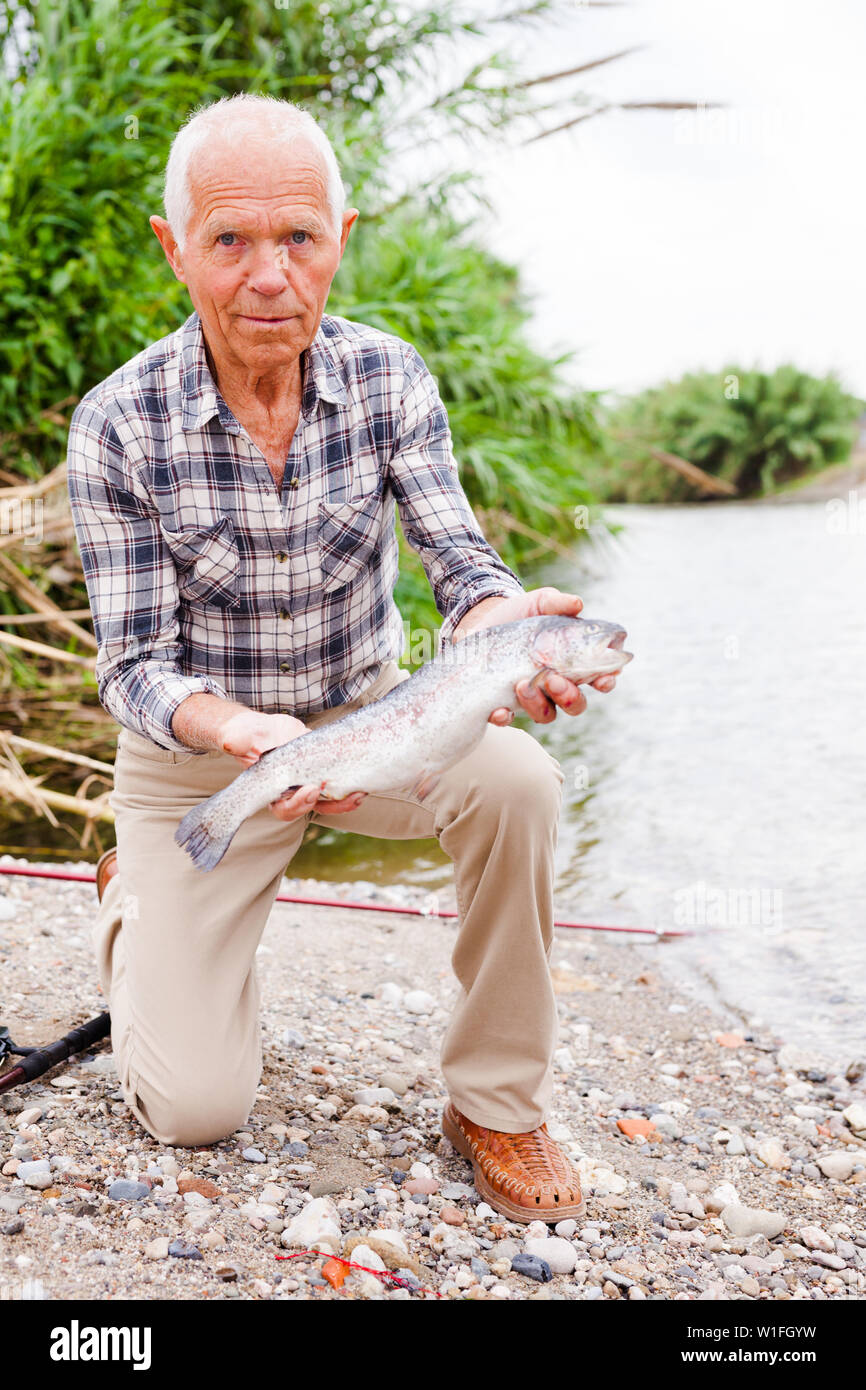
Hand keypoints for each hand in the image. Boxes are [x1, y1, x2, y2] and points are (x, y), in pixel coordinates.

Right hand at [218, 709, 366, 821]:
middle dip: (330, 804)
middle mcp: (292, 791)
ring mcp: (308, 780)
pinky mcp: (322, 765)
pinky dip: (350, 782)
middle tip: (346, 794)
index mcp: (271, 793)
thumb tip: (232, 743)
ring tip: (359, 793)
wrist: (260, 731)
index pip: (284, 808)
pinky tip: (363, 779)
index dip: (298, 804)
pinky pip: (339, 779)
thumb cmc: (244, 737)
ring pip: (329, 798)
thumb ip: (236, 742)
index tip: (311, 789)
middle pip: (313, 807)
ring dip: (345, 798)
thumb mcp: (237, 738)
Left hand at [456, 586, 616, 726]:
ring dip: (538, 705)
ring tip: (522, 685)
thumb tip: (577, 604)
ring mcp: (531, 696)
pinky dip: (504, 717)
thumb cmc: (520, 614)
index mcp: (572, 662)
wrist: (482, 620)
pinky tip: (499, 710)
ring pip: (546, 714)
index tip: (603, 680)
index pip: (598, 678)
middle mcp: (556, 684)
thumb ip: (557, 602)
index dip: (605, 681)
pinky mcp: (503, 701)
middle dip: (570, 696)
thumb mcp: (538, 603)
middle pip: (575, 703)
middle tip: (554, 679)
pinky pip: (507, 719)